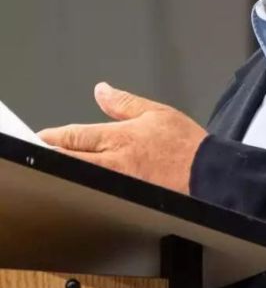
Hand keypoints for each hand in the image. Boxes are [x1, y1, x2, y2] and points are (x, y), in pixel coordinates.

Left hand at [37, 82, 206, 193]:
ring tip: (51, 166)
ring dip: (61, 170)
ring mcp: (114, 183)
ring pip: (76, 176)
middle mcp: (112, 162)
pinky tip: (76, 184)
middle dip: (49, 154)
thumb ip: (124, 102)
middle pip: (68, 159)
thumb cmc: (186, 145)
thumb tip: (102, 90)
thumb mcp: (156, 112)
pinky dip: (80, 186)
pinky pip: (93, 191)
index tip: (40, 136)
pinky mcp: (123, 197)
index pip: (75, 135)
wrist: (206, 173)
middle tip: (37, 151)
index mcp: (118, 137)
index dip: (53, 136)